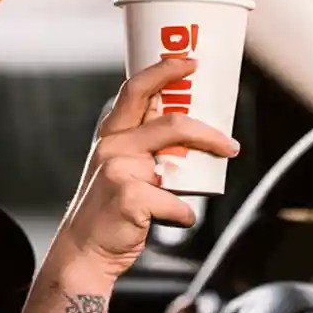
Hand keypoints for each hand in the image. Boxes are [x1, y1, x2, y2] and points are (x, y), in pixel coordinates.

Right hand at [49, 58, 239, 280]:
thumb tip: (183, 124)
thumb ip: (142, 144)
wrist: (83, 250)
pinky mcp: (130, 197)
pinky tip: (179, 219)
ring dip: (206, 161)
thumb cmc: (108, 208)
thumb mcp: (117, 166)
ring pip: (178, 158)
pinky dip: (184, 214)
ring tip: (222, 164)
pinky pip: (176, 203)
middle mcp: (113, 146)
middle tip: (229, 142)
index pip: (136, 89)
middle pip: (170, 122)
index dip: (165, 70)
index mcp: (111, 134)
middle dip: (207, 130)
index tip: (191, 62)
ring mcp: (119, 170)